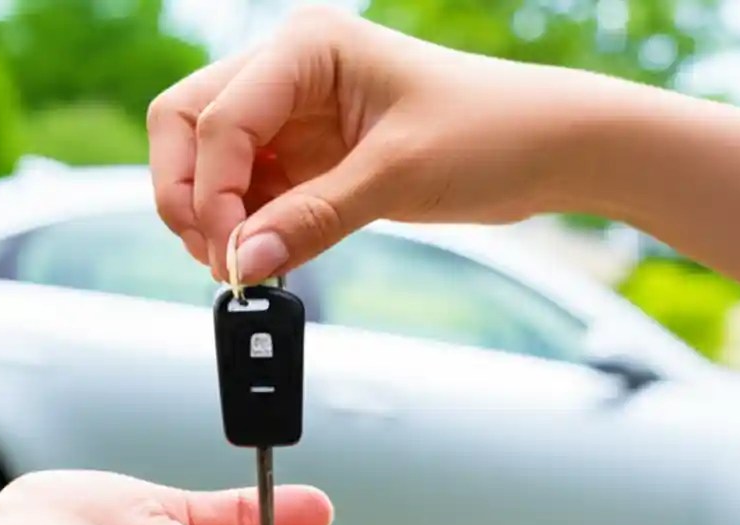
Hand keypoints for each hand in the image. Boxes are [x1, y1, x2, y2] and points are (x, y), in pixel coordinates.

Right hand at [147, 7, 599, 284]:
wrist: (550, 148)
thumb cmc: (494, 130)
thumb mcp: (398, 177)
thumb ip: (312, 220)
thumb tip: (244, 261)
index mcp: (308, 45)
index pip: (219, 119)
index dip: (211, 192)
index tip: (232, 254)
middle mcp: (290, 69)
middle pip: (189, 124)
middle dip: (190, 193)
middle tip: (218, 256)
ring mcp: (295, 110)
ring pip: (211, 159)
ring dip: (214, 214)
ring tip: (244, 265)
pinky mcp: (308, 152)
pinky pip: (251, 188)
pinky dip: (247, 224)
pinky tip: (267, 255)